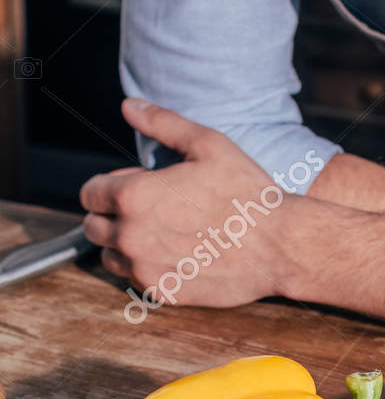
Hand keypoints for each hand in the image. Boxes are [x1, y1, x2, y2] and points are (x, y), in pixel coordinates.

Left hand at [79, 99, 297, 309]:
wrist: (279, 244)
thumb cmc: (247, 192)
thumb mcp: (208, 144)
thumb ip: (162, 123)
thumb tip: (131, 106)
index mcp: (134, 196)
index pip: (90, 193)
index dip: (111, 185)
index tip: (137, 184)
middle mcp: (130, 236)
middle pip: (92, 227)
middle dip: (113, 214)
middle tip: (153, 207)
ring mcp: (144, 268)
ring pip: (110, 256)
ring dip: (126, 243)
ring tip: (165, 230)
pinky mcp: (162, 292)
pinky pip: (136, 278)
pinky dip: (148, 266)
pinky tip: (180, 251)